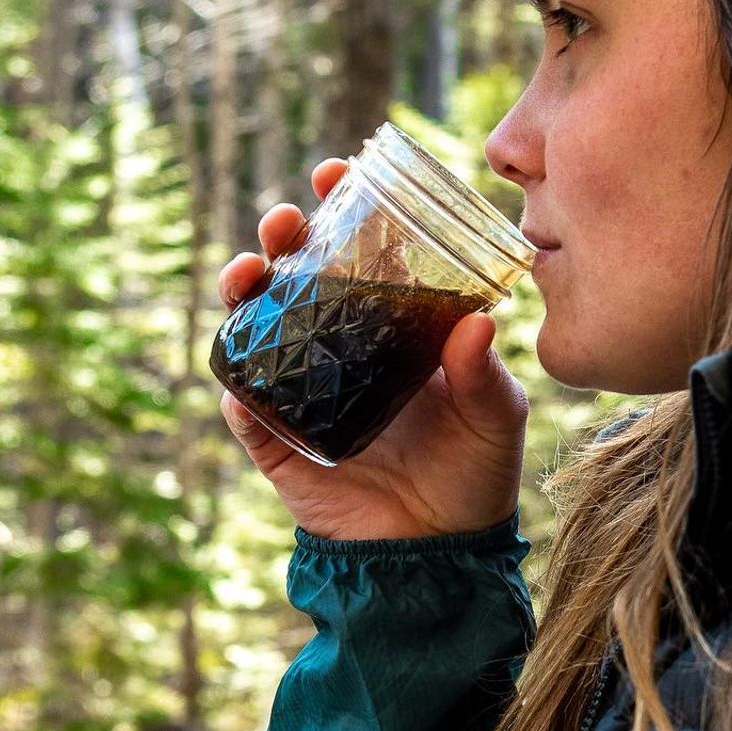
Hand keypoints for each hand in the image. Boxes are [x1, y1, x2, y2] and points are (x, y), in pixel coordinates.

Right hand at [216, 158, 529, 540]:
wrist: (441, 556)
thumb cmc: (476, 475)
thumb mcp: (495, 418)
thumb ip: (486, 375)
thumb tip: (480, 324)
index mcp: (392, 328)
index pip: (360, 253)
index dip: (342, 210)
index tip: (336, 174)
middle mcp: (341, 350)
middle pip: (296, 276)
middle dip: (281, 237)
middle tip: (285, 220)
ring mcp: (304, 393)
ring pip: (255, 328)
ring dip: (242, 293)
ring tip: (249, 274)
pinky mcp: (279, 445)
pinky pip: (246, 411)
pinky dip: (236, 389)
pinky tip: (241, 378)